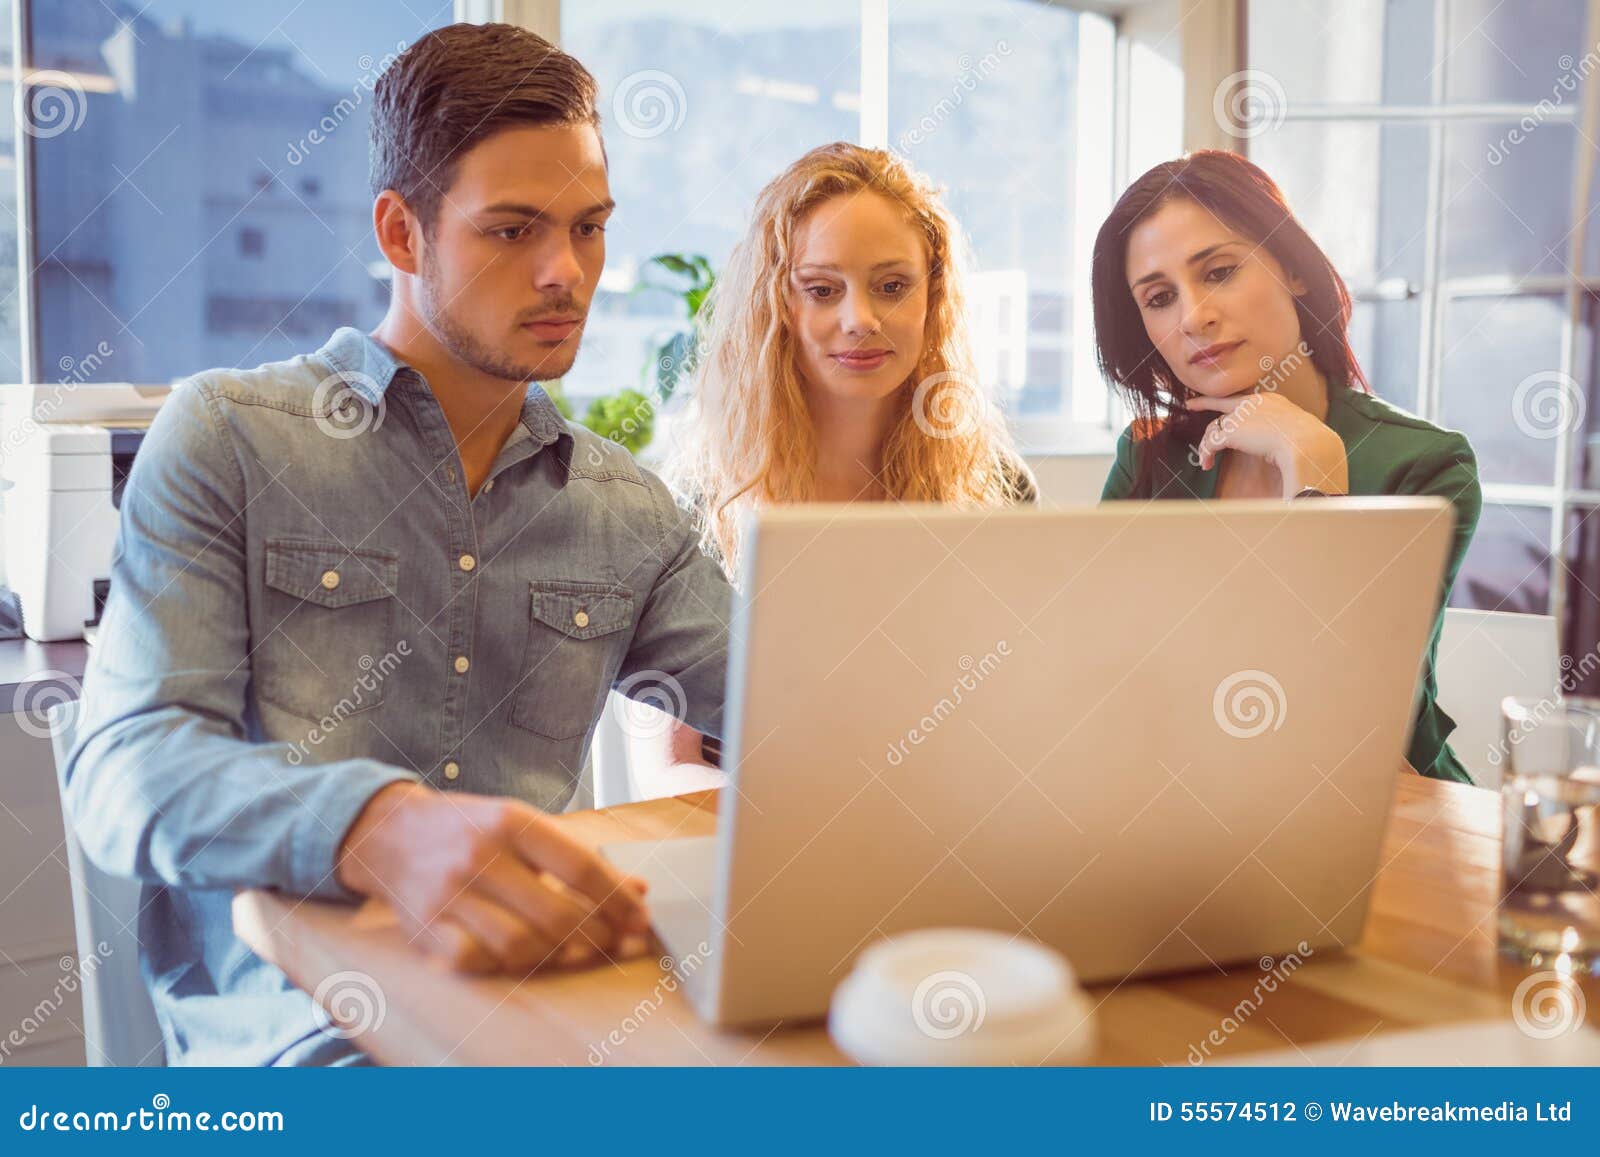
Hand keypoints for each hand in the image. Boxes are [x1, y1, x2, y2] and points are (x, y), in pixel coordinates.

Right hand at [336, 782, 651, 974]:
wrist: (390, 833)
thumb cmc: (471, 831)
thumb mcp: (523, 826)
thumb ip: (579, 858)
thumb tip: (639, 891)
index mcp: (511, 822)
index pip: (580, 867)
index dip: (617, 900)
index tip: (641, 919)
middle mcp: (479, 855)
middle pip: (556, 914)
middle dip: (596, 936)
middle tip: (615, 942)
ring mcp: (450, 894)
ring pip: (520, 945)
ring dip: (557, 956)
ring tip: (574, 950)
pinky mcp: (426, 928)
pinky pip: (479, 961)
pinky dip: (508, 965)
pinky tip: (524, 955)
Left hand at [1185, 393, 1348, 497]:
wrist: (1307, 443)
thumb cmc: (1309, 443)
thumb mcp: (1295, 432)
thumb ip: (1283, 434)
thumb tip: (1282, 448)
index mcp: (1271, 401)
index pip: (1244, 400)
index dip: (1231, 402)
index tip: (1222, 400)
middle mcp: (1253, 403)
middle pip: (1223, 405)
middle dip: (1205, 403)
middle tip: (1192, 405)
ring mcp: (1241, 416)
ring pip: (1214, 428)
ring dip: (1206, 444)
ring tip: (1205, 459)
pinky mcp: (1232, 431)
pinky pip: (1211, 443)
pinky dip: (1206, 453)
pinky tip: (1207, 464)